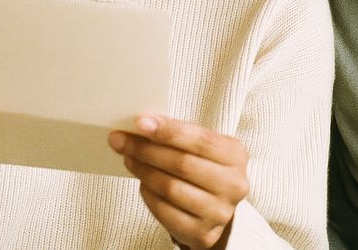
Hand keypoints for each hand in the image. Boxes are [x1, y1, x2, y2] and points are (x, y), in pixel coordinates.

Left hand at [108, 115, 248, 249]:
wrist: (215, 207)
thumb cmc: (205, 168)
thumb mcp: (203, 146)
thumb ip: (180, 134)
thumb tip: (145, 123)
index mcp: (235, 156)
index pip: (200, 140)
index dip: (169, 131)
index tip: (141, 123)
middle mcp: (233, 185)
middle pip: (182, 164)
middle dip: (147, 149)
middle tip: (122, 140)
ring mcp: (219, 212)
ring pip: (170, 188)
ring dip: (143, 170)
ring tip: (129, 158)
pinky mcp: (202, 233)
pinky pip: (165, 212)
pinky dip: (148, 194)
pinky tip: (141, 181)